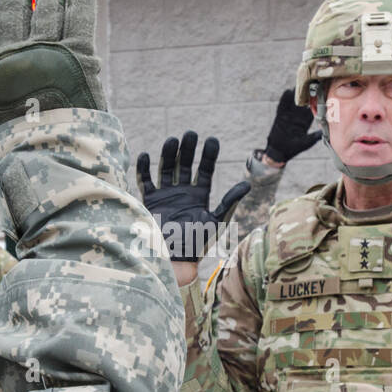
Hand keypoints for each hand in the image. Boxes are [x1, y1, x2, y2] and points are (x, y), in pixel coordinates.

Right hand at [137, 131, 249, 262]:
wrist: (174, 258)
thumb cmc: (196, 243)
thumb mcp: (216, 221)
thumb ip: (229, 202)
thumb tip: (247, 184)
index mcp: (199, 196)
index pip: (205, 170)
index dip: (208, 155)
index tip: (212, 140)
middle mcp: (183, 192)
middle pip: (185, 164)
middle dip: (188, 149)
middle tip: (191, 133)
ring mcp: (166, 195)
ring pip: (167, 168)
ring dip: (169, 154)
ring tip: (172, 140)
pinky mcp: (151, 201)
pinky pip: (146, 181)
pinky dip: (144, 169)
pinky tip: (146, 155)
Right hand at [263, 88, 318, 163]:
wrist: (278, 152)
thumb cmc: (293, 149)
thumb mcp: (306, 143)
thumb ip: (314, 137)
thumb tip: (324, 133)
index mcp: (304, 122)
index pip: (312, 110)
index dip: (316, 102)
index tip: (321, 94)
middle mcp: (297, 117)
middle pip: (302, 103)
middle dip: (306, 94)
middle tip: (311, 84)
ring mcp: (288, 116)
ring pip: (292, 102)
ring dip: (295, 94)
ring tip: (300, 85)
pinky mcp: (280, 116)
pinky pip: (282, 106)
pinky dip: (284, 99)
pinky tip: (288, 92)